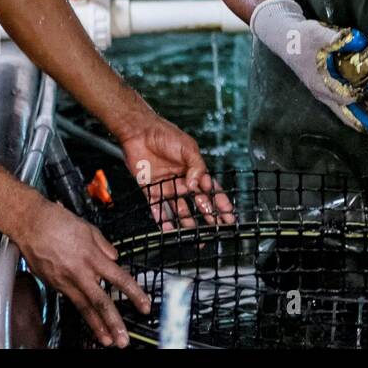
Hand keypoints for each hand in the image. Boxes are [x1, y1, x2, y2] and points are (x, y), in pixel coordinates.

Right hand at [1, 188, 149, 347]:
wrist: (29, 223)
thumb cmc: (57, 221)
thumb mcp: (89, 229)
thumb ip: (105, 246)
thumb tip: (115, 258)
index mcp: (92, 257)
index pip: (119, 279)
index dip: (134, 294)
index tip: (144, 306)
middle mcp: (79, 272)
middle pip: (100, 302)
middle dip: (113, 323)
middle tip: (123, 340)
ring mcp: (64, 281)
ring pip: (84, 308)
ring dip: (96, 326)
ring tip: (107, 340)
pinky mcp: (53, 284)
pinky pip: (71, 301)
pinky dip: (82, 313)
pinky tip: (89, 322)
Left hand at [117, 116, 235, 230]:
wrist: (139, 132)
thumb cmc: (165, 135)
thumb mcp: (188, 148)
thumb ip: (196, 167)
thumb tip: (196, 186)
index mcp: (194, 170)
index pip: (211, 189)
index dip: (220, 202)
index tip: (228, 215)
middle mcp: (182, 181)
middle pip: (197, 202)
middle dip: (207, 216)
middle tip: (215, 229)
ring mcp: (167, 187)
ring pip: (179, 209)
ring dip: (186, 222)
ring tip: (193, 235)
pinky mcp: (150, 190)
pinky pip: (157, 209)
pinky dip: (162, 221)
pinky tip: (168, 231)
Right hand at [249, 0, 367, 142]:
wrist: (285, 38)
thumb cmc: (301, 37)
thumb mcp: (318, 33)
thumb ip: (338, 38)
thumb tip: (358, 41)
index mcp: (321, 83)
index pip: (345, 97)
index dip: (363, 96)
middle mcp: (323, 93)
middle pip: (346, 114)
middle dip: (367, 123)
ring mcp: (323, 93)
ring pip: (345, 113)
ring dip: (363, 120)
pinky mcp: (326, 89)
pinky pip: (343, 107)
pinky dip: (356, 112)